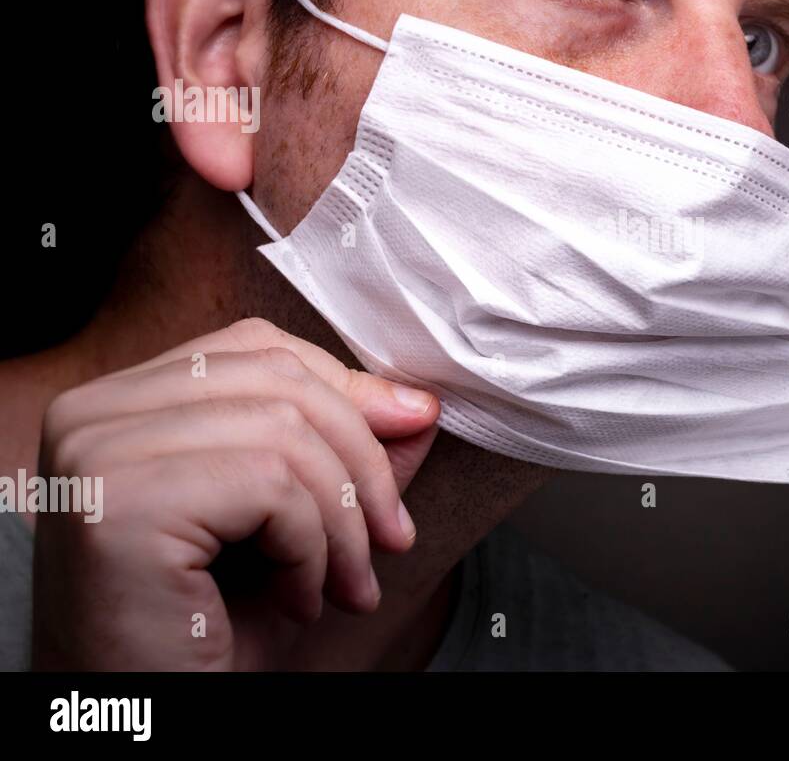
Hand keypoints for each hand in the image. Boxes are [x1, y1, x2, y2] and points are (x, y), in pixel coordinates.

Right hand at [31, 318, 440, 669]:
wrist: (146, 717)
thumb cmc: (212, 628)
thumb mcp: (297, 524)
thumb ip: (349, 455)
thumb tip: (420, 405)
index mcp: (121, 402)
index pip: (256, 348)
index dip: (345, 389)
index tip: (410, 436)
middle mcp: (91, 413)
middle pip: (280, 380)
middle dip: (362, 462)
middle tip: (391, 540)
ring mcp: (97, 453)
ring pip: (285, 432)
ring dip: (342, 522)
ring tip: (346, 586)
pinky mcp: (121, 502)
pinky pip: (271, 486)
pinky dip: (311, 550)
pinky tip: (300, 601)